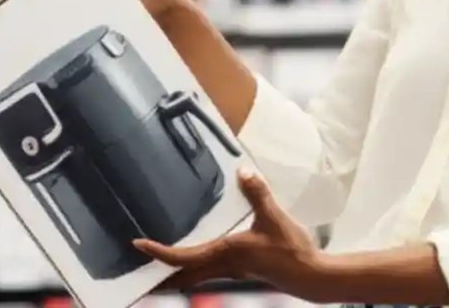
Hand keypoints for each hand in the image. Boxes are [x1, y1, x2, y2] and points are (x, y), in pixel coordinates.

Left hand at [134, 168, 326, 300]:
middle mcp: (222, 265)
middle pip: (183, 275)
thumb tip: (243, 171)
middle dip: (160, 277)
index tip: (139, 245)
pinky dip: (194, 268)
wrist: (310, 276)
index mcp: (224, 253)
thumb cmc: (290, 250)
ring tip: (161, 269)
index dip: (159, 252)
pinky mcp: (240, 269)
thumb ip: (257, 193)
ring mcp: (231, 270)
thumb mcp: (273, 217)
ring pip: (195, 275)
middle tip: (139, 277)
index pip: (182, 257)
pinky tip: (197, 260)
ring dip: (176, 273)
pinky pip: (208, 271)